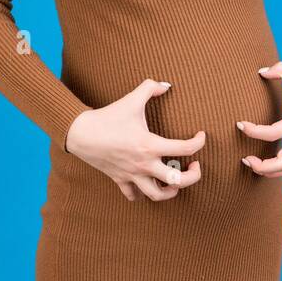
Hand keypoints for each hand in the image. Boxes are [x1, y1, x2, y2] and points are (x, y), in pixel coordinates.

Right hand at [65, 78, 205, 200]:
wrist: (81, 133)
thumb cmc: (108, 117)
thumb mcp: (131, 99)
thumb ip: (151, 88)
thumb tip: (167, 84)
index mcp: (150, 145)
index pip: (185, 149)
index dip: (199, 142)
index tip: (201, 135)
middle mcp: (144, 164)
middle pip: (178, 181)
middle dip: (193, 176)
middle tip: (195, 165)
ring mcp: (132, 175)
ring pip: (157, 195)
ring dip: (171, 191)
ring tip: (175, 181)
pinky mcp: (120, 179)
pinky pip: (134, 196)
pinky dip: (142, 194)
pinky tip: (147, 183)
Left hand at [240, 62, 281, 177]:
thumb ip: (280, 69)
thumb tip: (261, 71)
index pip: (274, 133)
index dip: (253, 132)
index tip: (241, 125)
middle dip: (261, 166)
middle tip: (245, 158)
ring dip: (271, 171)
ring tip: (254, 165)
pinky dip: (280, 166)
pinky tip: (268, 160)